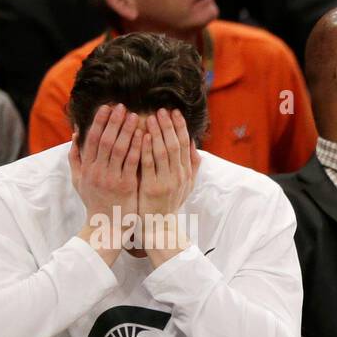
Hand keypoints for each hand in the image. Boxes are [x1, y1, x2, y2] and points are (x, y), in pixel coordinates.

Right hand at [71, 104, 141, 266]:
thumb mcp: (79, 179)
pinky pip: (133, 163)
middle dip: (114, 122)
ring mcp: (112, 178)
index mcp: (87, 167)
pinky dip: (138, 148)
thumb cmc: (94, 201)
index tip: (108, 107)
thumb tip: (76, 133)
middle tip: (123, 107)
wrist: (106, 225)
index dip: (100, 121)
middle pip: (105, 140)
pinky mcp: (126, 186)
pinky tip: (145, 136)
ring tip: (136, 116)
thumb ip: (76, 157)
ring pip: (119, 149)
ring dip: (128, 131)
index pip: (92, 138)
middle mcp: (98, 171)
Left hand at [140, 109, 199, 265]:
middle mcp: (179, 176)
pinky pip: (149, 164)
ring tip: (150, 117)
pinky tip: (142, 135)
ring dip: (157, 133)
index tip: (174, 112)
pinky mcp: (152, 187)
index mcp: (186, 173)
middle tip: (161, 110)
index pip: (185, 145)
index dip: (180, 127)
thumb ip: (192, 165)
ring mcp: (166, 182)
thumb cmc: (169, 203)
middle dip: (168, 126)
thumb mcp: (186, 185)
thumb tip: (194, 144)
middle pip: (175, 145)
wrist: (160, 226)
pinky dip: (146, 148)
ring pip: (163, 152)